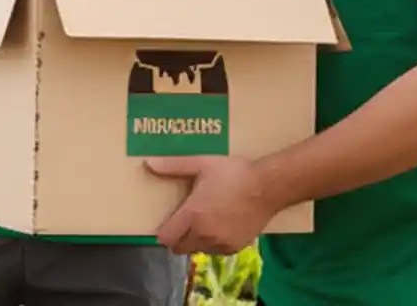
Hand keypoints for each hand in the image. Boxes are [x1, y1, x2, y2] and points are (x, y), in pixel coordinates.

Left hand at [144, 156, 277, 254]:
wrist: (268, 187)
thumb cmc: (233, 173)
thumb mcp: (202, 164)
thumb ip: (173, 166)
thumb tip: (148, 164)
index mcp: (192, 215)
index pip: (166, 238)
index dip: (163, 231)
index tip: (167, 222)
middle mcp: (204, 234)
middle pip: (179, 248)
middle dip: (178, 237)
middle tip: (184, 221)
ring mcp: (220, 243)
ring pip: (198, 250)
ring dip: (196, 241)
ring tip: (204, 221)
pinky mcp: (236, 247)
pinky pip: (216, 251)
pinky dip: (214, 243)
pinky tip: (220, 225)